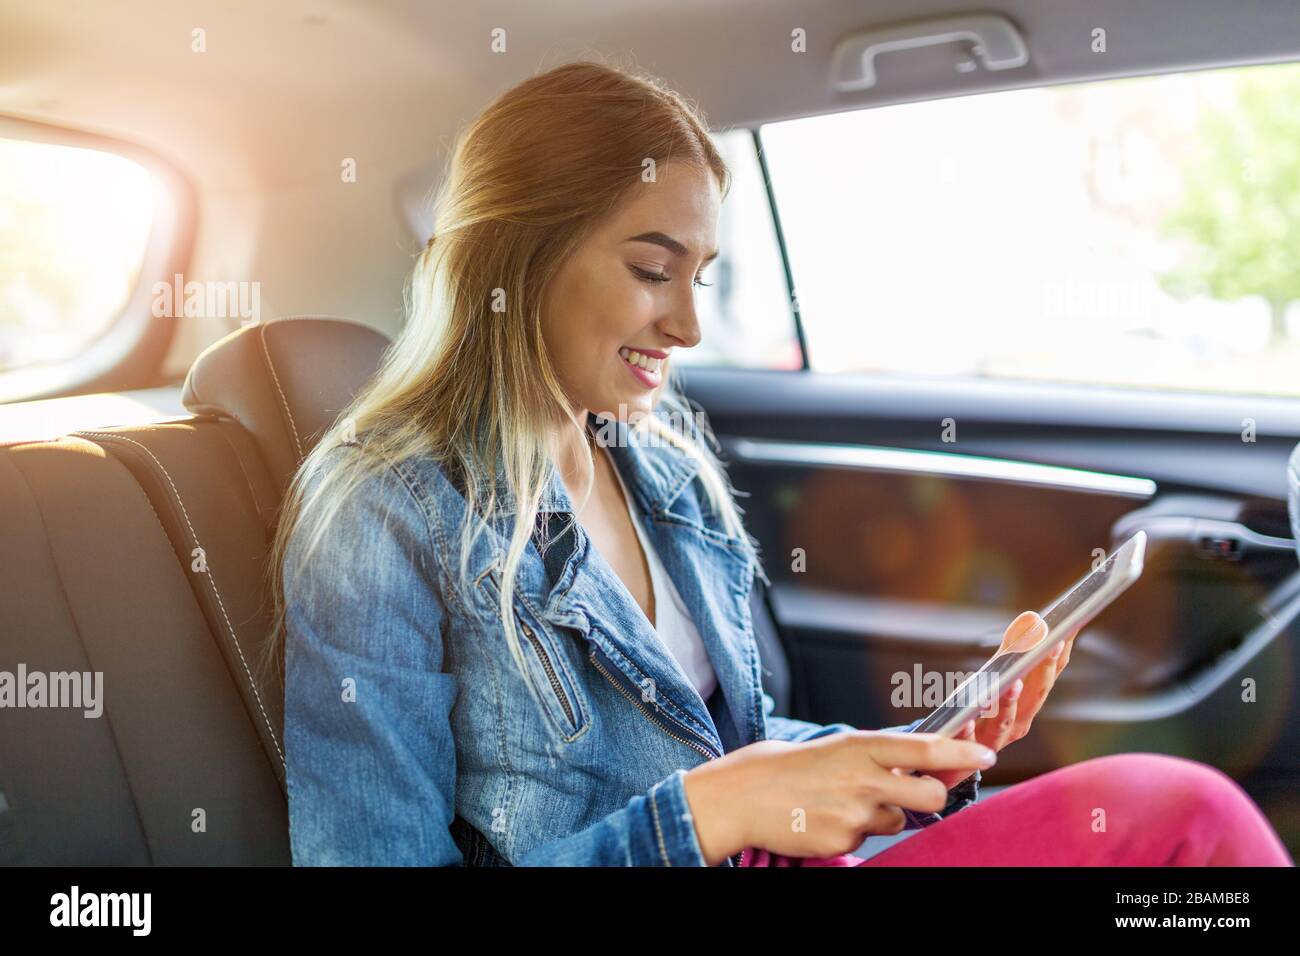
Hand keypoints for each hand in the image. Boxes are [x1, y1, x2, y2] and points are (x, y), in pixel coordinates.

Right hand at [682, 730, 996, 863]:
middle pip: (929, 796)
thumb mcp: (839, 747)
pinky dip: (854, 831)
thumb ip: (880, 755)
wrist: (745, 794)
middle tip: (918, 792)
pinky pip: (867, 839)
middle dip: (932, 796)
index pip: (925, 750)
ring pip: (897, 820)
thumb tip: (924, 765)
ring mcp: (853, 814)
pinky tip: (827, 817)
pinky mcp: (842, 841)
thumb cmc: (795, 766)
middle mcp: (863, 779)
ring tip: (844, 801)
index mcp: (862, 747)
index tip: (985, 756)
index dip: (961, 755)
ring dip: (882, 814)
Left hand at [926, 609, 1079, 788]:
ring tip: (1012, 682)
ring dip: (1011, 701)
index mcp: (1028, 703)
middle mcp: (1019, 721)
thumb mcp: (996, 680)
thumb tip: (1032, 620)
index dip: (1059, 653)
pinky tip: (967, 720)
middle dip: (1045, 669)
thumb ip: (1011, 654)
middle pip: (1036, 695)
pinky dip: (970, 730)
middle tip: (1052, 643)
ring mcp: (997, 738)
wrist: (951, 760)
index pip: (1048, 675)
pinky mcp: (970, 751)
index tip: (1068, 628)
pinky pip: (970, 740)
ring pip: (1006, 720)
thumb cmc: (979, 713)